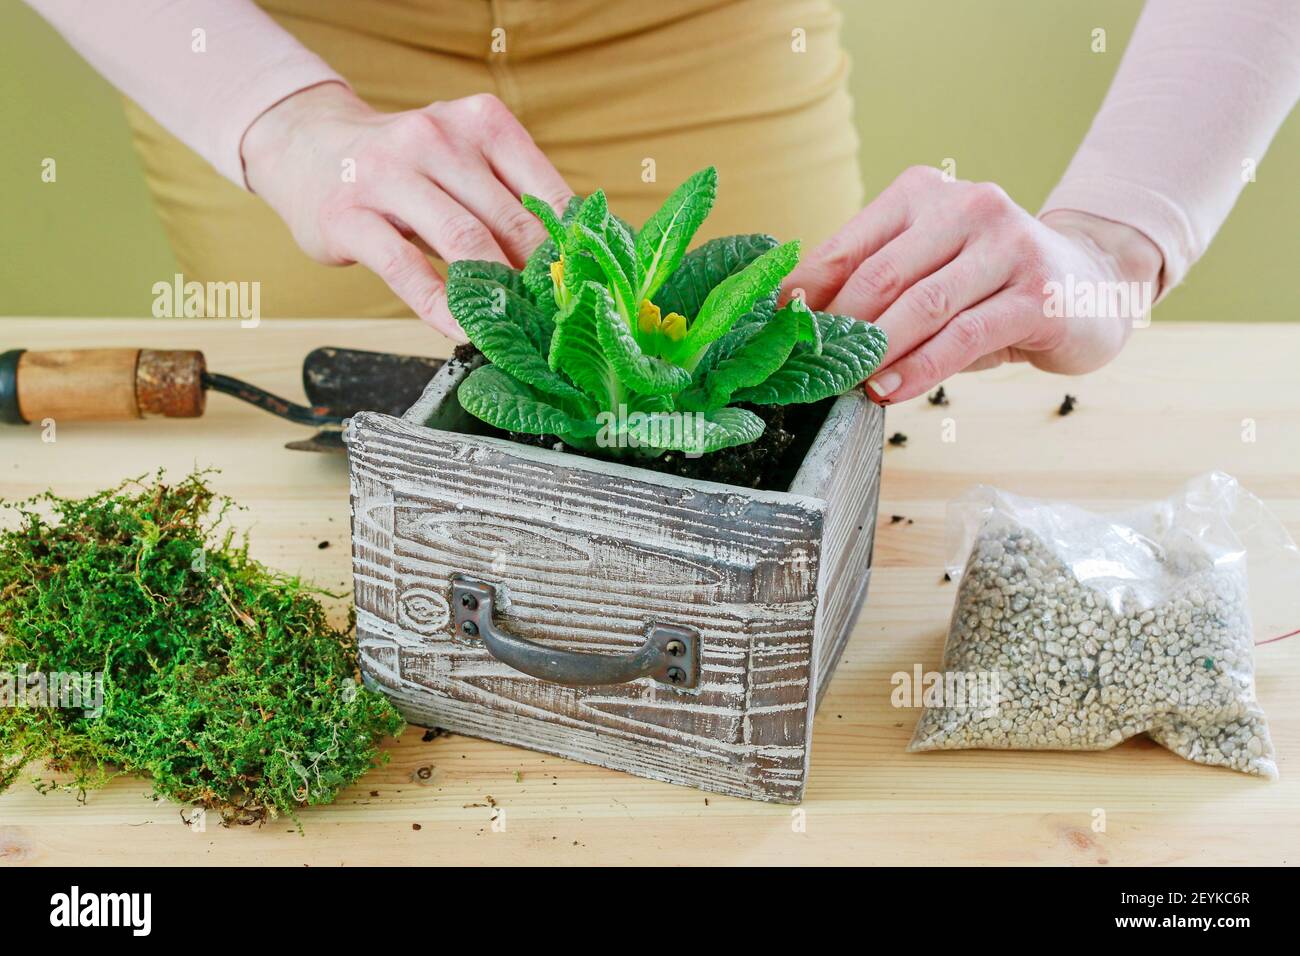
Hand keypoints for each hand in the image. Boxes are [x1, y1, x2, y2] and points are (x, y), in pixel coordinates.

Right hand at [241, 83, 572, 339]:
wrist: (306, 144)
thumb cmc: (403, 164)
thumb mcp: (463, 158)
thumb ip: (512, 195)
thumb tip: (575, 256)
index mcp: (480, 123)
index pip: (545, 190)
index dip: (571, 247)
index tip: (588, 287)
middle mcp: (437, 138)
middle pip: (510, 220)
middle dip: (540, 278)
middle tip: (559, 321)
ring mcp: (388, 174)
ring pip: (463, 242)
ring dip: (497, 294)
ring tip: (518, 331)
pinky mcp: (349, 217)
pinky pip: (407, 270)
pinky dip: (440, 307)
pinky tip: (462, 331)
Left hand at [782, 166, 1162, 402]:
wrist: (1093, 281)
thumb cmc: (989, 284)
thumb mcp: (927, 271)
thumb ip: (873, 286)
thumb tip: (796, 323)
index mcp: (923, 194)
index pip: (847, 246)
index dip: (804, 294)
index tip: (771, 331)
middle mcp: (966, 207)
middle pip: (879, 277)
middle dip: (837, 330)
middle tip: (807, 371)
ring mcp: (1007, 246)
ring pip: (919, 307)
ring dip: (875, 354)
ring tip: (847, 385)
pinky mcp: (1036, 293)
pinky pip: (961, 337)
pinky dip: (918, 370)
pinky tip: (891, 392)